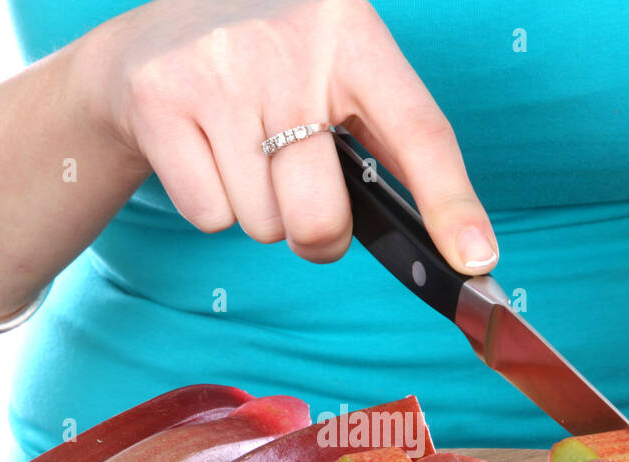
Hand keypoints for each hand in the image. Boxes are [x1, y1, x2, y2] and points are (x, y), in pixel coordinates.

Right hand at [83, 0, 497, 270]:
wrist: (152, 41)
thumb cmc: (272, 72)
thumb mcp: (336, 71)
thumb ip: (386, 140)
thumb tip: (456, 247)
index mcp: (353, 33)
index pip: (418, 130)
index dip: (452, 202)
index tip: (476, 260)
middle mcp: (288, 45)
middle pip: (321, 217)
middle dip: (320, 235)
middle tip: (306, 198)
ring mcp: (219, 71)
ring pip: (264, 225)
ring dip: (262, 212)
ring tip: (246, 153)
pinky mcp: (161, 101)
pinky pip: (211, 216)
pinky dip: (213, 205)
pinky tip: (206, 153)